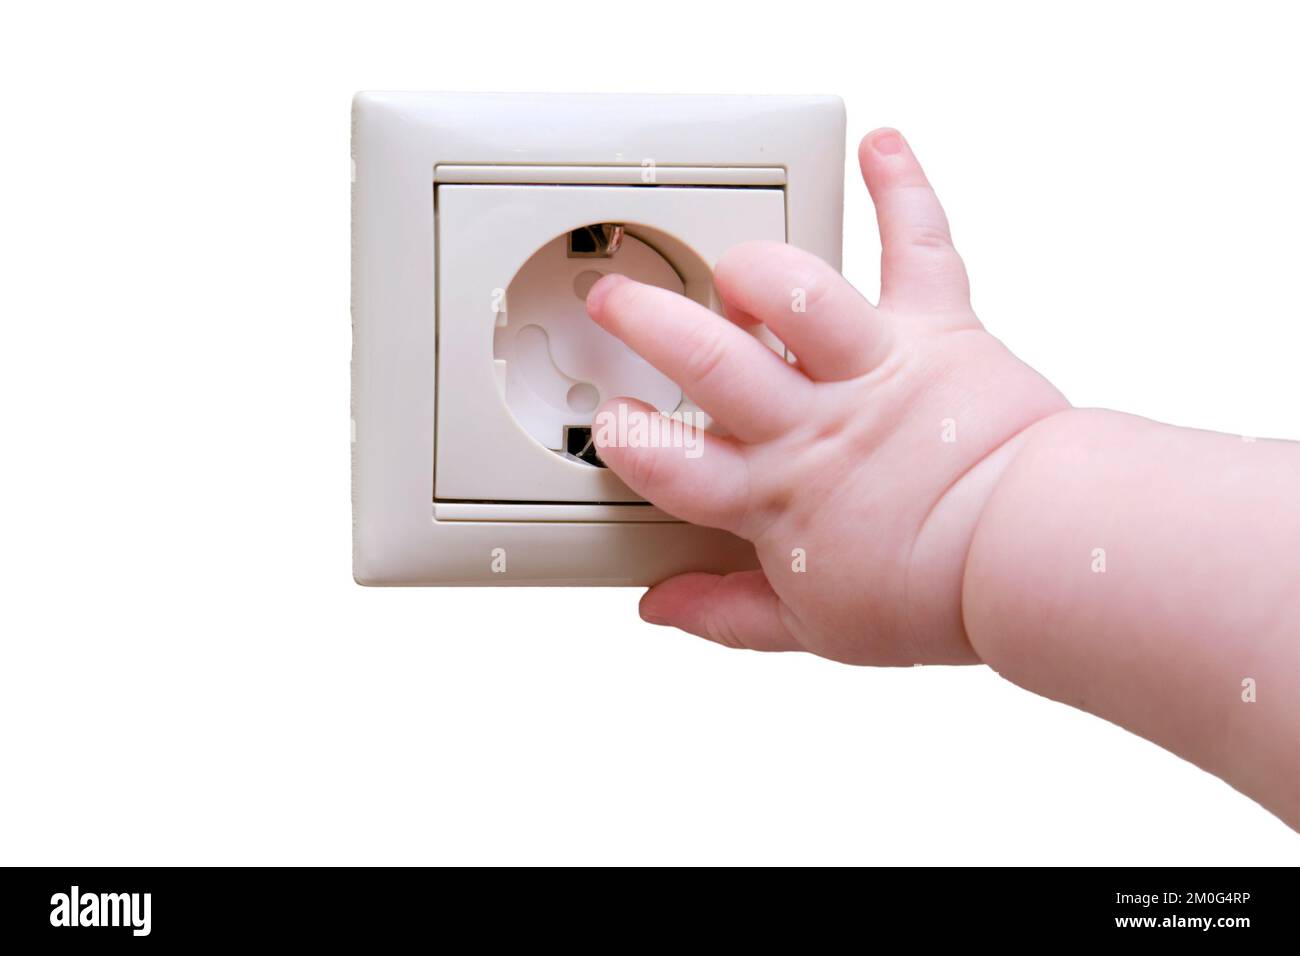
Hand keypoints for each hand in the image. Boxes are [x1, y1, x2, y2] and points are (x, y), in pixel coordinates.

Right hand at [585, 129, 1068, 663]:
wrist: (1029, 556)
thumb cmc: (929, 592)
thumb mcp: (811, 628)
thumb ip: (725, 614)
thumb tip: (658, 608)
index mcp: (771, 494)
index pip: (666, 459)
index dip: (625, 436)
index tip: (613, 422)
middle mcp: (811, 422)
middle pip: (707, 357)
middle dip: (646, 320)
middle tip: (617, 298)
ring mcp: (871, 367)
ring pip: (794, 293)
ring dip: (756, 267)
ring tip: (732, 261)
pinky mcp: (934, 328)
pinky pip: (917, 246)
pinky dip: (903, 191)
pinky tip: (883, 145)